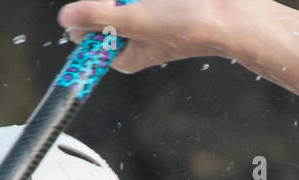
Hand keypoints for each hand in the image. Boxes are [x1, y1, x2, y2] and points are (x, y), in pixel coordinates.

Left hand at [57, 0, 239, 72]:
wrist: (231, 14)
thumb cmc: (189, 26)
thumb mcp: (135, 21)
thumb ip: (98, 18)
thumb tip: (66, 19)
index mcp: (127, 56)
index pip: (89, 38)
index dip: (89, 19)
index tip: (105, 7)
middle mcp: (137, 39)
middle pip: (106, 13)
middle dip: (115, 2)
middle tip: (133, 1)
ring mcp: (149, 20)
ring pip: (124, 3)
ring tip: (154, 0)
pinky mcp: (161, 6)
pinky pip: (140, 1)